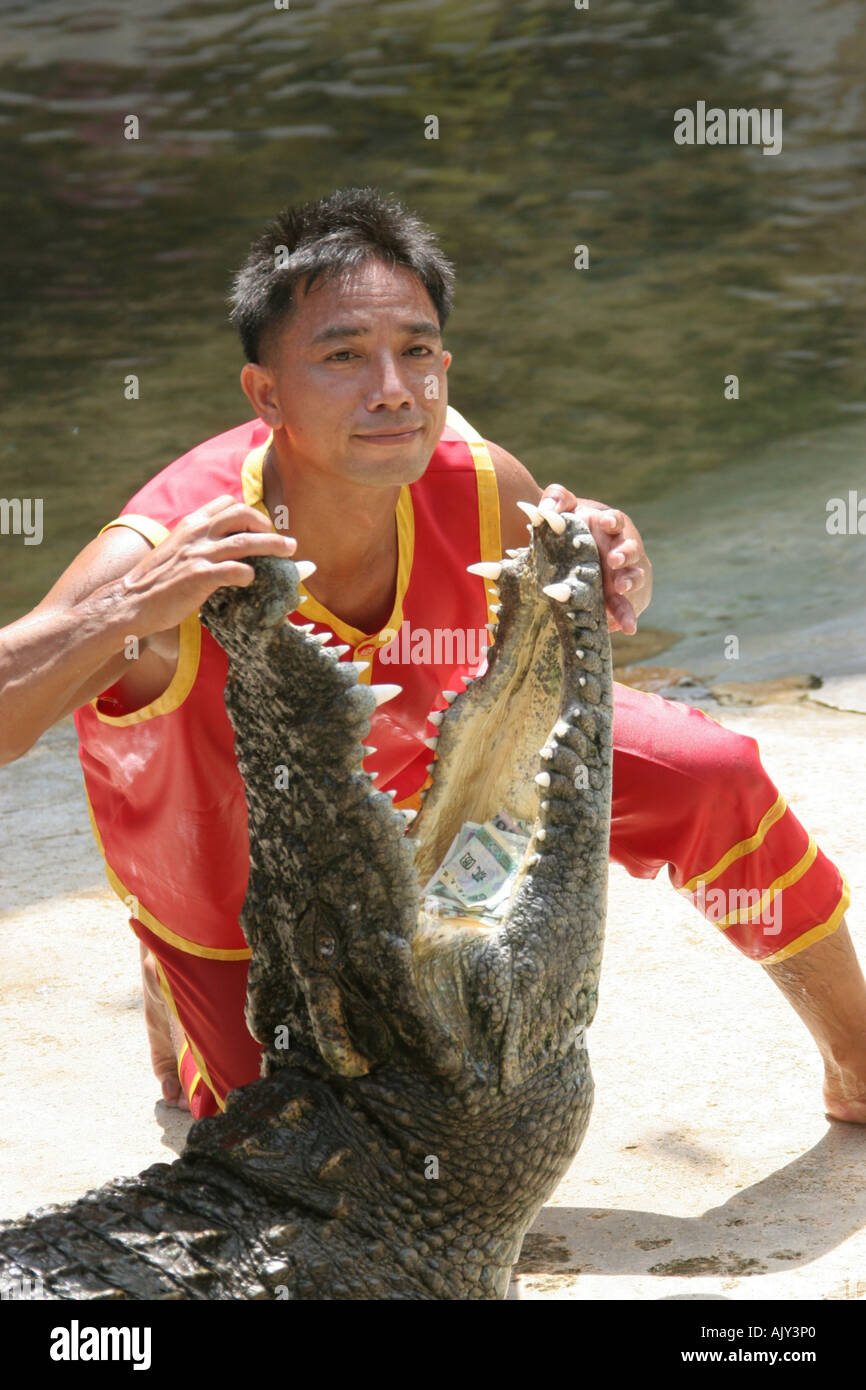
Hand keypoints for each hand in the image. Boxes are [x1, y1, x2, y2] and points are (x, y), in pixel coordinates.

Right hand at [117, 495, 297, 638]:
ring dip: (273, 545)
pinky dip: (249, 574)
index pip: (227, 503)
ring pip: (246, 541)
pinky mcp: (199, 576)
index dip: (251, 513)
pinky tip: (252, 581)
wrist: (130, 602)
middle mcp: (197, 533)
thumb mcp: (177, 549)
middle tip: (284, 542)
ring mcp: (198, 553)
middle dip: (268, 526)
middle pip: (243, 515)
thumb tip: (226, 546)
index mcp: (191, 523)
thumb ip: (199, 542)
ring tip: (291, 553)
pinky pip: (235, 570)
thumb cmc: (156, 581)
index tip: (263, 528)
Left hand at [538, 485, 651, 633]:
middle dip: (625, 555)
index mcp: (610, 526)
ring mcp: (625, 574)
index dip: (612, 521)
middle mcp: (622, 549)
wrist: (569, 556)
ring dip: (630, 583)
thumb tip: (546, 507)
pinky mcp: (622, 598)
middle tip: (615, 560)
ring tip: (621, 590)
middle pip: (631, 550)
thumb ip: (557, 500)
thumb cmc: (572, 528)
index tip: (605, 523)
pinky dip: (627, 616)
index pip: (615, 520)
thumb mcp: (564, 511)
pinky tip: (626, 627)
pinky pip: (627, 607)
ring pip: (634, 578)